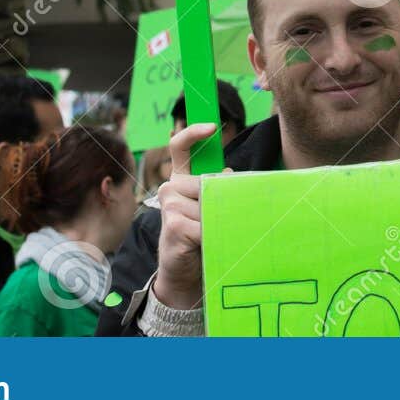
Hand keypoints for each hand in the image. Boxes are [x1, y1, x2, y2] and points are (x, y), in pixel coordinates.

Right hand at [151, 122, 217, 310]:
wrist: (186, 272)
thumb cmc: (202, 237)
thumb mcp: (213, 208)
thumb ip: (219, 188)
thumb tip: (229, 175)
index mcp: (181, 180)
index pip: (180, 148)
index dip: (193, 133)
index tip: (211, 127)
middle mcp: (171, 188)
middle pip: (207, 180)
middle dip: (222, 200)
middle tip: (221, 219)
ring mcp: (169, 206)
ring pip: (209, 202)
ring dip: (218, 220)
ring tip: (210, 234)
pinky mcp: (172, 224)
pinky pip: (205, 223)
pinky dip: (212, 235)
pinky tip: (204, 244)